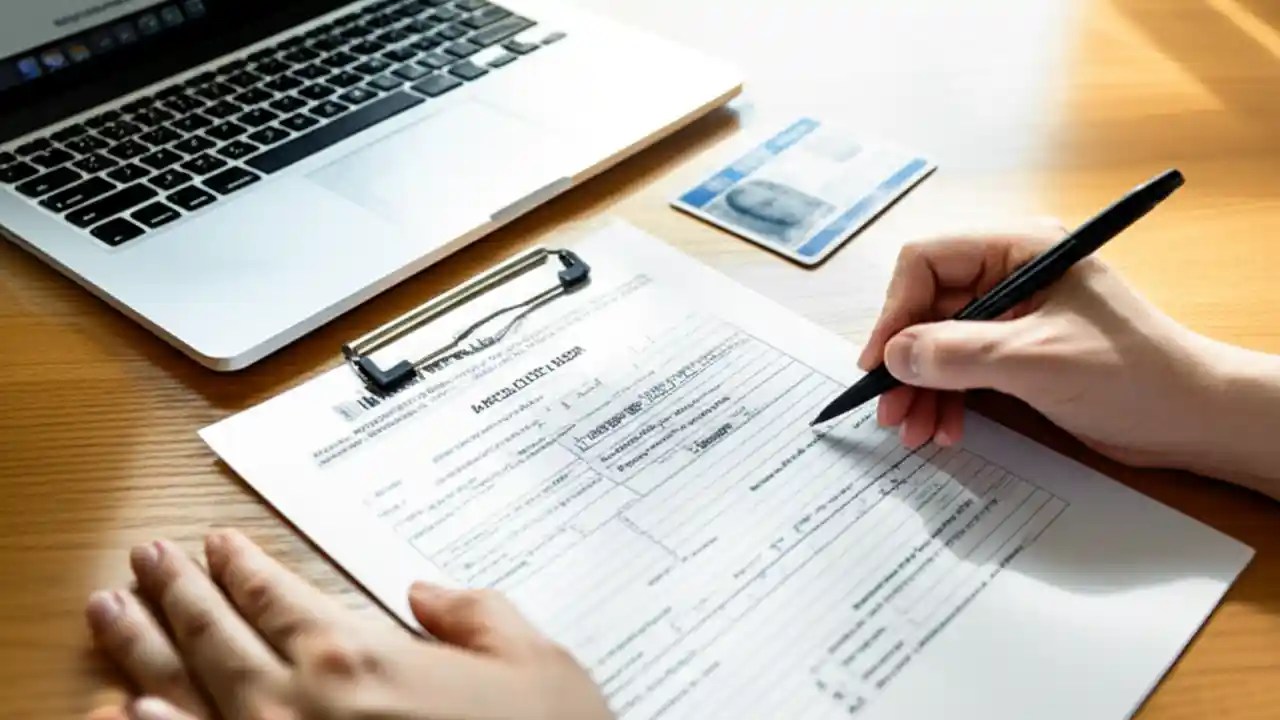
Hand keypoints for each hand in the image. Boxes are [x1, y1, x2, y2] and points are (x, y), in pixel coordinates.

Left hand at [84, 530, 612, 719]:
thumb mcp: (533, 661)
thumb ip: (475, 614)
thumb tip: (432, 593)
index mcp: (359, 658)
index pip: (275, 596)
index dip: (239, 566)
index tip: (217, 545)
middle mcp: (301, 704)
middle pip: (216, 635)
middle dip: (177, 591)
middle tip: (148, 558)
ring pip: (186, 692)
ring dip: (142, 647)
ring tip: (113, 612)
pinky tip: (127, 710)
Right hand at [858, 221, 1213, 469]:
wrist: (1192, 418)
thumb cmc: (1131, 375)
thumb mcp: (1034, 361)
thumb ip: (957, 353)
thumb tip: (894, 355)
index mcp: (1018, 248)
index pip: (927, 262)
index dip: (895, 311)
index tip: (880, 362)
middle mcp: (1012, 273)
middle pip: (927, 307)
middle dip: (906, 362)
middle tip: (889, 411)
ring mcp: (1015, 313)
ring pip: (940, 343)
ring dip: (923, 387)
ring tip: (914, 431)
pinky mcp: (1020, 350)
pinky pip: (963, 368)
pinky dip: (948, 398)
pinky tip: (946, 429)